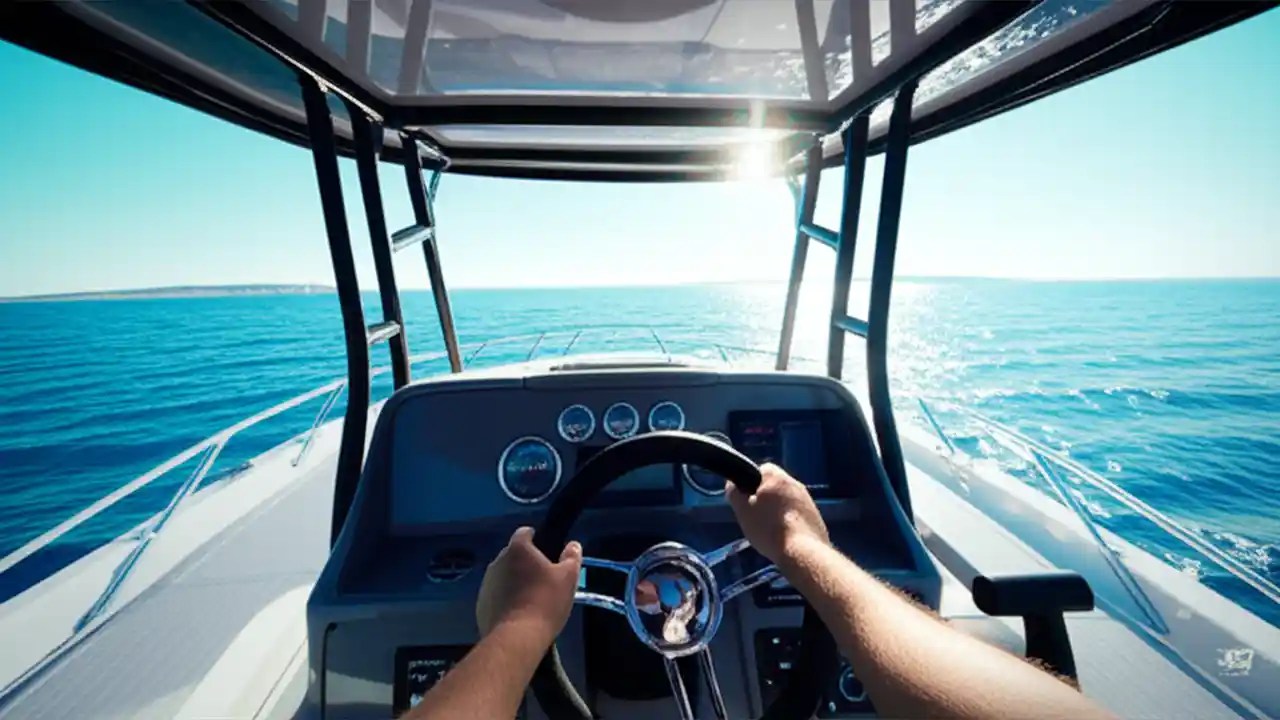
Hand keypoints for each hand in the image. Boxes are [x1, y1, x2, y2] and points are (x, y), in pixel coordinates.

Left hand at [476, 527, 581, 644]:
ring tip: (530, 600)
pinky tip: (517, 614)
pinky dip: (505, 599)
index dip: (537, 539)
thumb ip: (572, 557)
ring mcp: (486, 583)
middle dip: (525, 563)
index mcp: (518, 550)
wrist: (517, 638)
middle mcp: (497, 561)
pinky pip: (495, 595)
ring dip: (514, 582)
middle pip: (513, 555)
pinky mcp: (481, 604)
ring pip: (503, 576)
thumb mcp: (568, 579)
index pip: (525, 533)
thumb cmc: (545, 602)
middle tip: (542, 580)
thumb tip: (573, 545)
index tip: (547, 551)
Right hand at [726, 463, 828, 563]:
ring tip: (770, 531)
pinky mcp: (816, 518)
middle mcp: (796, 484)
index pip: (760, 470)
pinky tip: (784, 538)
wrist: (803, 553)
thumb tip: (733, 484)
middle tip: (755, 517)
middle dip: (765, 500)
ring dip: (778, 512)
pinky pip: (798, 516)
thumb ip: (735, 493)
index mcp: (777, 477)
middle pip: (775, 487)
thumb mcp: (742, 511)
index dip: (749, 484)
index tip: (745, 500)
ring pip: (787, 502)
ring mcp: (809, 501)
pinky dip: (790, 523)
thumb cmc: (769, 529)